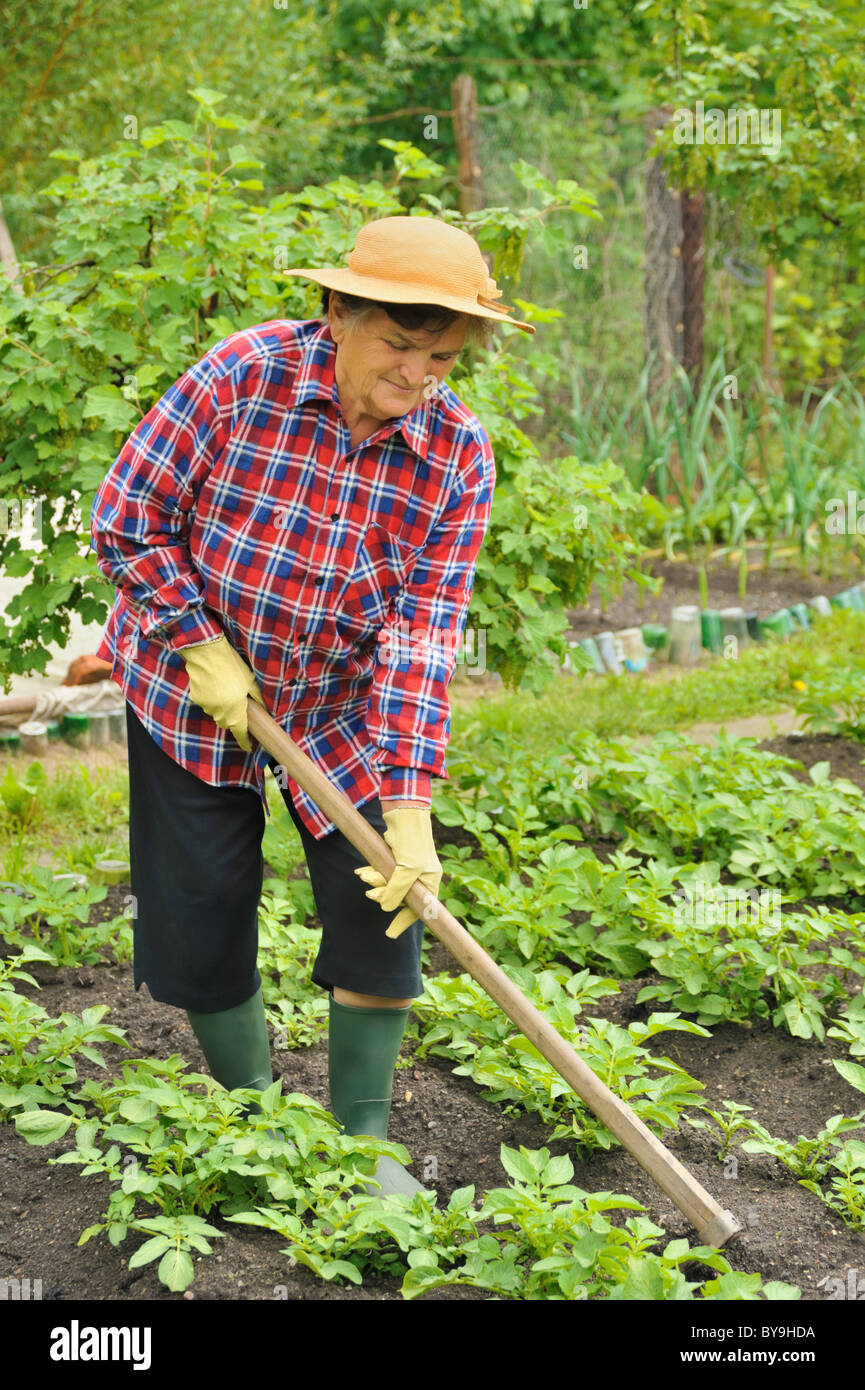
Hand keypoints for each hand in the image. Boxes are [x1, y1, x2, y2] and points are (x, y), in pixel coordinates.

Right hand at [179, 634, 265, 751]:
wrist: (207, 653)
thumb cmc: (232, 666)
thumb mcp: (250, 681)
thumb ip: (257, 699)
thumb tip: (263, 710)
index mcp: (235, 710)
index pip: (241, 733)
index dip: (245, 741)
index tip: (249, 747)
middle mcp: (219, 713)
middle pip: (228, 723)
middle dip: (235, 718)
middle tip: (240, 702)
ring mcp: (206, 706)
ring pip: (217, 713)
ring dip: (223, 707)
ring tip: (227, 687)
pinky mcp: (196, 699)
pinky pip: (207, 704)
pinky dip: (212, 698)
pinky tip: (215, 684)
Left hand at [354, 806, 441, 938]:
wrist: (404, 814)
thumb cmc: (411, 842)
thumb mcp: (405, 870)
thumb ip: (396, 891)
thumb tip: (385, 908)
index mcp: (429, 881)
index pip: (418, 908)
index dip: (403, 921)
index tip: (389, 934)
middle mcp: (420, 876)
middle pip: (400, 897)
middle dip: (382, 895)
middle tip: (369, 893)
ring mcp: (408, 868)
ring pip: (389, 885)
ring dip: (375, 882)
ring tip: (364, 876)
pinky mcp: (396, 859)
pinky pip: (383, 874)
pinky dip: (373, 874)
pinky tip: (362, 871)